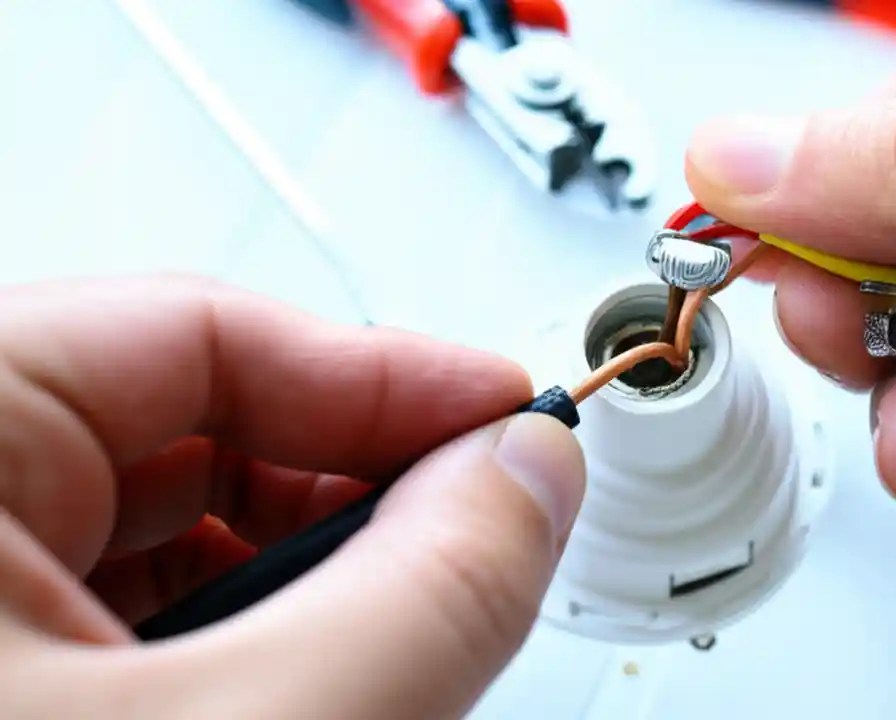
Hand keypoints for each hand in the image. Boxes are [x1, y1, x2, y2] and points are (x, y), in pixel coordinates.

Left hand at [0, 276, 583, 717]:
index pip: (193, 330)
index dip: (382, 372)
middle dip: (351, 484)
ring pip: (165, 532)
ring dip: (306, 573)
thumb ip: (417, 593)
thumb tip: (527, 478)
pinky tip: (305, 680)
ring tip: (394, 627)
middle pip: (185, 432)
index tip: (500, 409)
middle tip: (471, 530)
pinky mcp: (1, 673)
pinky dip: (243, 637)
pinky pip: (124, 611)